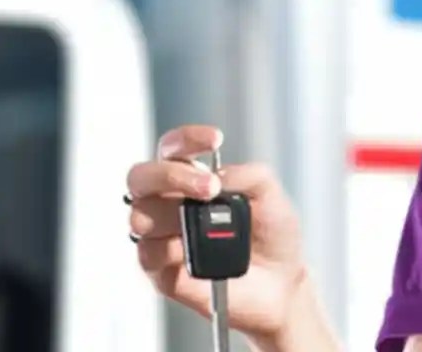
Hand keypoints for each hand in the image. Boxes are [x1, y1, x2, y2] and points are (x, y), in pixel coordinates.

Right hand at [125, 125, 309, 341]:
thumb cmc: (272, 236)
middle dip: (170, 175)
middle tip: (208, 186)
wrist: (281, 283)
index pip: (172, 149)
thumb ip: (248, 174)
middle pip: (141, 177)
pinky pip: (148, 253)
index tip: (214, 140)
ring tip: (207, 221)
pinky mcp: (161, 271)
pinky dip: (170, 248)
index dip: (185, 139)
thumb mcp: (272, 195)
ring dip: (172, 213)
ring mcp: (163, 237)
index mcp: (191, 179)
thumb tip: (219, 173)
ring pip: (140, 215)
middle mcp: (170, 204)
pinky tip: (192, 249)